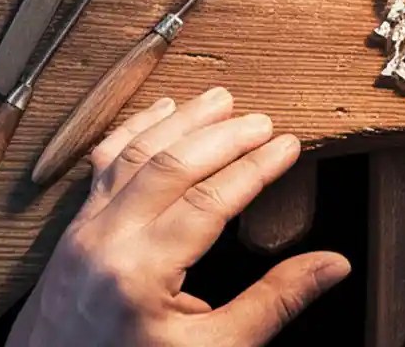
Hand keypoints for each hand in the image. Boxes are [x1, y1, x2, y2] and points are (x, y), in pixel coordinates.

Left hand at [7, 88, 349, 346]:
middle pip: (171, 165)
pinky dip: (133, 131)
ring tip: (218, 100)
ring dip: (179, 122)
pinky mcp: (72, 231)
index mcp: (142, 274)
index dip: (255, 168)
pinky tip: (159, 112)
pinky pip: (102, 164)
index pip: (211, 200)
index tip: (287, 146)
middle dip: (222, 136)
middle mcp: (106, 242)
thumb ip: (273, 303)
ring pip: (133, 154)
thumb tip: (332, 265)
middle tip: (262, 120)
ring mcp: (83, 232)